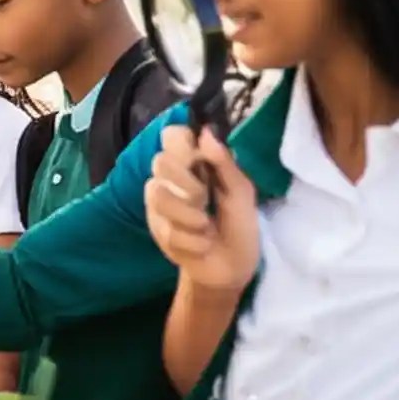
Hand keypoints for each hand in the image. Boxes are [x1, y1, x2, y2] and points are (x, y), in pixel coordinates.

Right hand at [144, 126, 258, 292]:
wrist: (232, 267)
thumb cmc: (239, 224)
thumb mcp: (242, 192)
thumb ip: (224, 163)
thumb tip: (205, 132)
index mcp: (194, 164)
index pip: (173, 135)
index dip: (182, 143)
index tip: (200, 160)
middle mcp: (171, 179)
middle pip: (160, 161)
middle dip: (188, 183)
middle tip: (205, 199)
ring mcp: (160, 205)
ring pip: (157, 194)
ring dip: (189, 214)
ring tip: (205, 225)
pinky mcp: (157, 230)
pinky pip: (167, 229)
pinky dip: (194, 240)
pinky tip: (203, 244)